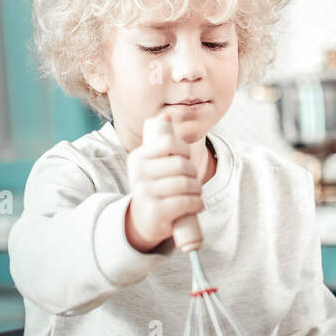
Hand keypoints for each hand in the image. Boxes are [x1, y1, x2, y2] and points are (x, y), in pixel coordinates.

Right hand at [125, 113, 203, 251]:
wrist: (145, 219)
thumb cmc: (155, 185)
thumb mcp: (153, 162)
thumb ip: (160, 139)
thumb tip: (166, 116)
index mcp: (138, 157)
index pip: (168, 142)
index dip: (183, 149)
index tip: (185, 158)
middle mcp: (138, 174)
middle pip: (181, 164)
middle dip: (194, 172)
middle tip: (193, 179)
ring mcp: (145, 193)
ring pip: (186, 183)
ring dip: (197, 189)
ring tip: (194, 193)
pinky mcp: (156, 211)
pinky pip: (186, 201)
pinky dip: (197, 203)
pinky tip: (196, 204)